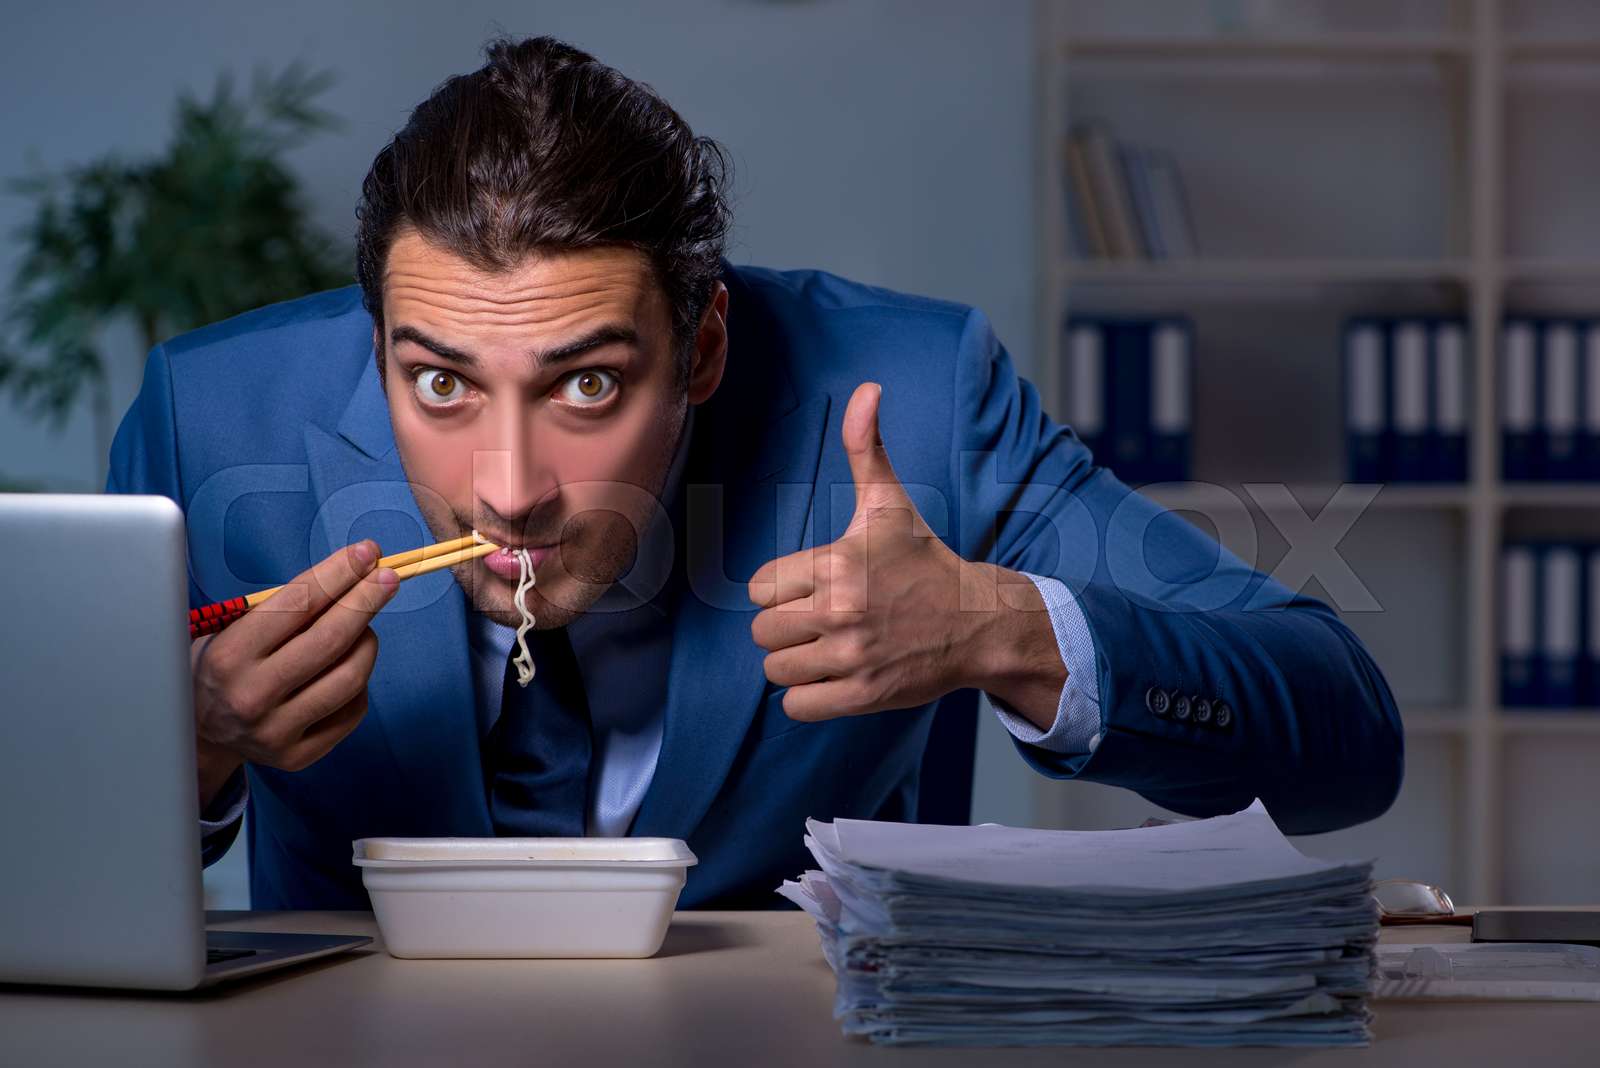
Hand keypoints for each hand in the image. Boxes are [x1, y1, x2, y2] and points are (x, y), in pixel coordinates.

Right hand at [189, 541, 398, 807]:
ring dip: (367, 641)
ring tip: (363, 626)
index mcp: (230, 656)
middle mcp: (253, 697)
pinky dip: (359, 679)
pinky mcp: (300, 756)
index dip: (338, 574)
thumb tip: (352, 574)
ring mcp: (278, 731)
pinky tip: (347, 665)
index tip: (366, 553)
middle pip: (330, 640)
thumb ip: (281, 609)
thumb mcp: (229, 630)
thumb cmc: (221, 668)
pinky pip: (353, 709)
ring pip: (351, 677)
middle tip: (388, 577)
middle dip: (366, 601)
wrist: (196, 736)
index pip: (298, 605)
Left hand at [749, 382, 1017, 720]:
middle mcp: (841, 612)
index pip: (760, 588)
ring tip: (826, 646)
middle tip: (820, 618)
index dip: (781, 588)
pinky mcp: (863, 695)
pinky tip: (833, 675)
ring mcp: (852, 658)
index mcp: (838, 564)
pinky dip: (808, 696)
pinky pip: (798, 705)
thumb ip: (865, 448)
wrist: (976, 621)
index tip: (812, 585)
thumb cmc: (922, 561)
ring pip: (776, 670)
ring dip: (794, 663)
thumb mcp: (889, 504)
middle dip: (785, 626)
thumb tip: (867, 389)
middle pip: (762, 631)